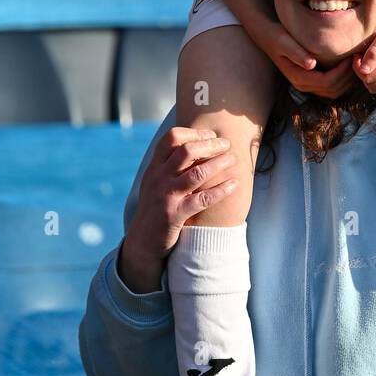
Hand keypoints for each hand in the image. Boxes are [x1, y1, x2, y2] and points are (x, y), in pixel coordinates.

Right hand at [121, 126, 239, 289]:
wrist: (142, 242)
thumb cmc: (154, 208)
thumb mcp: (154, 182)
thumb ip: (168, 164)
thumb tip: (193, 143)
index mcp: (154, 168)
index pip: (172, 138)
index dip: (194, 133)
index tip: (211, 135)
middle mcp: (159, 178)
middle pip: (187, 150)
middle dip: (210, 144)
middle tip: (226, 144)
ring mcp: (166, 196)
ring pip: (197, 173)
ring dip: (219, 163)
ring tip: (233, 159)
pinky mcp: (175, 215)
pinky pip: (202, 199)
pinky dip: (221, 190)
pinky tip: (234, 184)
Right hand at [257, 20, 356, 99]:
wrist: (268, 36)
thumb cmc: (276, 35)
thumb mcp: (284, 41)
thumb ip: (296, 53)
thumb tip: (311, 64)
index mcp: (298, 78)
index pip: (327, 82)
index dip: (342, 72)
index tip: (350, 57)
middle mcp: (304, 85)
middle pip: (334, 90)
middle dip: (348, 77)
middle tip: (357, 59)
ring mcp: (308, 84)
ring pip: (335, 90)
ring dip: (347, 79)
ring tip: (354, 61)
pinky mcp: (312, 79)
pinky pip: (333, 85)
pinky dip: (343, 77)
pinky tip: (347, 62)